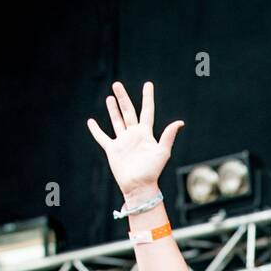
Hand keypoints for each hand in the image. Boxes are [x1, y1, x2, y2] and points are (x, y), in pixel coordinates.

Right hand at [87, 80, 183, 199]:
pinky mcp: (112, 150)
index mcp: (146, 134)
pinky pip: (102, 137)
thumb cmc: (152, 171)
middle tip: (117, 85)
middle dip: (123, 98)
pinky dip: (96, 130)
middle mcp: (134, 135)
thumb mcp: (162, 152)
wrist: (139, 186)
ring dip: (113, 110)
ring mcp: (123, 142)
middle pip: (128, 112)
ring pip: (117, 121)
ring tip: (110, 97)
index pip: (147, 111)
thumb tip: (180, 122)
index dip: (147, 98)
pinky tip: (91, 122)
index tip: (148, 84)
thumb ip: (169, 136)